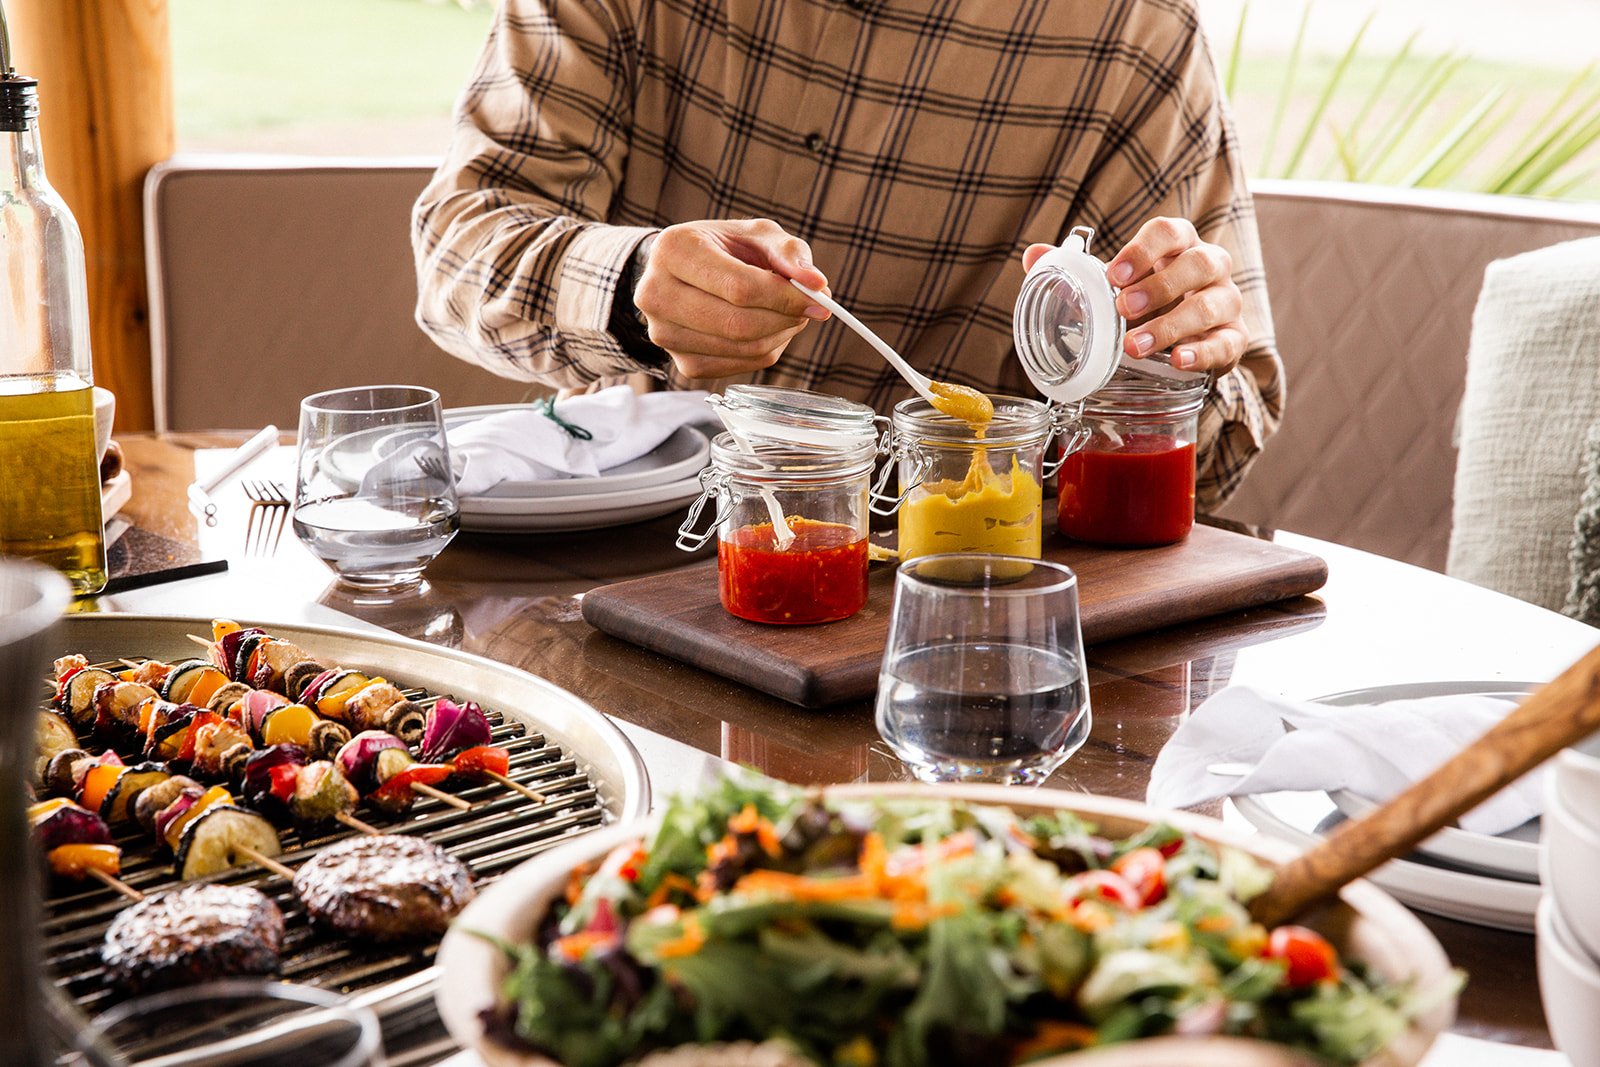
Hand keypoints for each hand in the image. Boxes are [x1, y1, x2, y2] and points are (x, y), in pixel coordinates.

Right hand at [632, 218, 830, 379]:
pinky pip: (739, 365)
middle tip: (808, 308)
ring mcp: (665, 335)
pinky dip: (765, 349)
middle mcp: (656, 294)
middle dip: (785, 318)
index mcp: (672, 251)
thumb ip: (788, 252)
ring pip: (742, 348)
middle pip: (739, 324)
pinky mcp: (682, 363)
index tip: (821, 298)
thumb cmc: (724, 248)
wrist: (685, 272)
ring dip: (779, 334)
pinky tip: (766, 328)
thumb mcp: (756, 234)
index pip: (739, 287)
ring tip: (786, 313)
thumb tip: (816, 284)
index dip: (786, 297)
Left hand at [1023, 217, 1246, 372]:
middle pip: (1199, 263)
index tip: (1113, 275)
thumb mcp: (1114, 286)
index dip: (1144, 249)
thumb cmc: (1146, 303)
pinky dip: (1204, 352)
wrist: (1182, 341)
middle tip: (1122, 308)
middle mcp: (1211, 267)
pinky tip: (1178, 360)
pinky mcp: (1234, 339)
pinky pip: (1228, 343)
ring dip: (1172, 325)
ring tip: (1134, 346)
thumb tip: (1034, 256)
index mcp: (1180, 245)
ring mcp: (1226, 303)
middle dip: (1160, 285)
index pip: (1171, 231)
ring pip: (1213, 304)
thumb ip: (1077, 270)